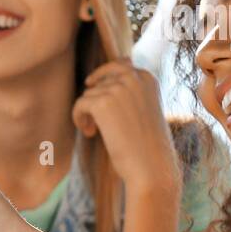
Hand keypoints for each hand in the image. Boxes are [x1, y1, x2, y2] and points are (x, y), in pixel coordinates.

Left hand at [71, 59, 179, 193]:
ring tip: (97, 131)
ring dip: (88, 113)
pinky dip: (79, 118)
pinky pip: (79, 104)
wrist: (152, 167)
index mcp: (149, 78)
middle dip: (96, 98)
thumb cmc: (148, 144)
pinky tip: (90, 132)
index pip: (121, 64)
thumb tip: (115, 68)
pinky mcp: (103, 103)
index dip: (105, 78)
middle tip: (96, 120)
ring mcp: (119, 89)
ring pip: (89, 94)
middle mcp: (135, 78)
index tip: (97, 92)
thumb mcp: (145, 110)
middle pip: (101, 79)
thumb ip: (132, 91)